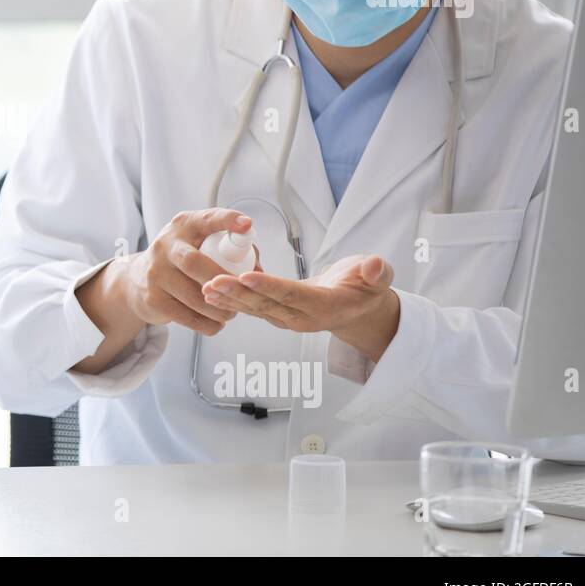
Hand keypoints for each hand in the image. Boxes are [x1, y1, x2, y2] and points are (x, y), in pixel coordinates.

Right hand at [111, 208, 257, 336]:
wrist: (137, 280)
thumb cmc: (180, 261)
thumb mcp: (197, 244)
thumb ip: (227, 250)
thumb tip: (257, 268)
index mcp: (184, 226)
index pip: (206, 219)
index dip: (227, 221)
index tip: (246, 225)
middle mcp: (166, 245)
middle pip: (194, 262)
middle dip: (221, 280)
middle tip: (241, 292)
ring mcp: (156, 272)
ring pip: (193, 295)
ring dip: (218, 308)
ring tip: (231, 313)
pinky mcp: (152, 298)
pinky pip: (186, 316)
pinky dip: (206, 324)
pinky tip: (215, 323)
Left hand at [200, 254, 399, 360]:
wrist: (358, 310)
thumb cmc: (366, 288)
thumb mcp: (379, 278)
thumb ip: (377, 272)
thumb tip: (375, 266)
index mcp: (326, 306)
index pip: (293, 295)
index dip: (269, 287)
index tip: (245, 276)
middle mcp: (303, 318)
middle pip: (266, 304)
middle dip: (238, 293)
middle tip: (212, 281)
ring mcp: (288, 319)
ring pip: (255, 308)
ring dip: (229, 298)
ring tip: (205, 287)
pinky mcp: (278, 315)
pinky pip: (253, 308)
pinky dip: (232, 299)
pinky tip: (211, 290)